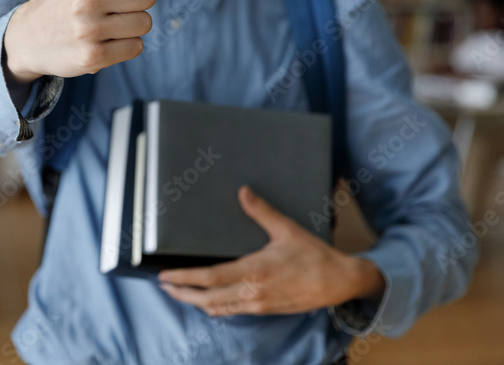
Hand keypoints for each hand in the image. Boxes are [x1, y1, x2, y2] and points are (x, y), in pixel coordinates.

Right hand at [3, 0, 155, 82]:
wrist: (27, 39)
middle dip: (135, 1)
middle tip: (110, 4)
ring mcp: (88, 30)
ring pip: (145, 23)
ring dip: (131, 24)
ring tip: (106, 22)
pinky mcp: (91, 58)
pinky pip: (135, 48)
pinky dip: (125, 46)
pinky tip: (103, 41)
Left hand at [158, 186, 384, 316]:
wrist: (339, 283)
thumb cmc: (314, 256)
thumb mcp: (286, 229)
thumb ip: (261, 212)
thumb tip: (243, 192)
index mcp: (254, 272)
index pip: (209, 278)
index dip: (184, 278)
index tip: (165, 275)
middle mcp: (252, 292)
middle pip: (207, 299)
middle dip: (182, 293)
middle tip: (164, 285)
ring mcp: (258, 305)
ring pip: (218, 308)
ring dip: (196, 301)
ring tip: (180, 292)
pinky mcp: (265, 310)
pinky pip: (232, 311)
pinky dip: (215, 306)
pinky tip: (209, 299)